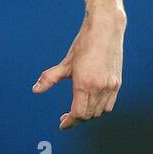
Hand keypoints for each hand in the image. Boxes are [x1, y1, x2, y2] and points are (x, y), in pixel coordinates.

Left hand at [32, 10, 123, 129]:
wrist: (105, 28)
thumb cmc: (84, 43)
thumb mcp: (65, 62)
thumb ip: (50, 78)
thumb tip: (35, 89)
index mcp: (84, 84)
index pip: (78, 113)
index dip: (70, 122)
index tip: (62, 124)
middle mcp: (99, 87)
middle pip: (88, 115)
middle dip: (77, 119)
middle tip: (66, 117)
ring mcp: (110, 86)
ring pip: (100, 112)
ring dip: (88, 115)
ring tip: (78, 110)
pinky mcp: (117, 82)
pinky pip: (109, 104)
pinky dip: (100, 109)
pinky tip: (91, 103)